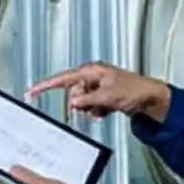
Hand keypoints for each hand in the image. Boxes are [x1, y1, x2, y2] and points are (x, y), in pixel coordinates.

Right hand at [28, 62, 170, 120]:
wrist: (151, 99)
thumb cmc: (134, 91)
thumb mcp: (108, 97)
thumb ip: (87, 100)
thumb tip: (73, 103)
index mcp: (91, 71)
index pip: (63, 79)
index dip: (46, 86)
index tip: (32, 92)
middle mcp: (93, 77)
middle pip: (73, 93)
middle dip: (80, 105)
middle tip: (93, 109)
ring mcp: (98, 86)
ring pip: (82, 102)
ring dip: (90, 109)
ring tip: (103, 111)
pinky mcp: (103, 95)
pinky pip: (91, 106)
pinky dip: (96, 111)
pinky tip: (106, 112)